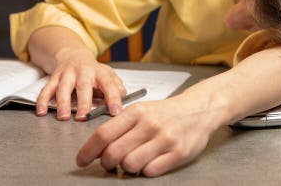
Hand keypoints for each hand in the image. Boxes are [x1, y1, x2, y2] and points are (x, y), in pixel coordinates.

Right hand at [35, 47, 125, 119]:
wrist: (73, 55)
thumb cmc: (94, 72)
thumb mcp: (109, 76)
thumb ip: (117, 88)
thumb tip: (122, 101)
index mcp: (100, 72)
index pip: (109, 84)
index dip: (113, 98)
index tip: (116, 112)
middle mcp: (83, 71)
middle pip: (83, 86)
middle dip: (83, 101)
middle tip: (83, 116)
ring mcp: (67, 74)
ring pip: (63, 87)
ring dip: (63, 102)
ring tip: (63, 117)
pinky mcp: (54, 78)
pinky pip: (46, 89)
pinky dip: (43, 100)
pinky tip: (41, 112)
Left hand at [75, 94, 221, 176]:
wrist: (199, 109)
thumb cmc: (165, 113)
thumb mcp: (141, 111)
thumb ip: (120, 127)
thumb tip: (96, 148)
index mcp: (137, 112)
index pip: (103, 134)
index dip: (88, 151)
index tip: (81, 161)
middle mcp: (150, 124)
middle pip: (113, 153)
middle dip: (106, 164)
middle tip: (110, 165)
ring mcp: (165, 139)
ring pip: (130, 165)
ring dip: (126, 169)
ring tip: (131, 163)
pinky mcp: (179, 153)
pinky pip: (151, 171)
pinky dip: (145, 171)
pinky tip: (149, 163)